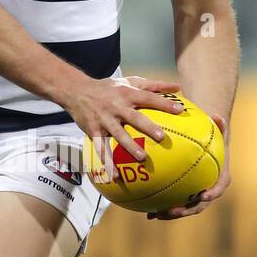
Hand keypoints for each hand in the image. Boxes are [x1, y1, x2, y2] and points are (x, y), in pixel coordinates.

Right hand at [63, 73, 185, 180]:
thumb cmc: (109, 88)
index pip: (148, 98)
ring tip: (142, 157)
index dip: (164, 103)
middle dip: (147, 127)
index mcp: (127, 94)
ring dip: (129, 146)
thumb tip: (177, 87)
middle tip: (162, 137)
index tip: (179, 110)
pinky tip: (114, 175)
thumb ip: (154, 85)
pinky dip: (107, 162)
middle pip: (134, 117)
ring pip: (118, 134)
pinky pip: (101, 148)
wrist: (76, 91)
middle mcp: (116, 106)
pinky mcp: (94, 131)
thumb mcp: (130, 81)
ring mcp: (104, 120)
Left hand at [147, 111, 229, 220]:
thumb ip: (219, 125)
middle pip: (198, 205)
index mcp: (220, 178)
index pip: (219, 188)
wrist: (206, 147)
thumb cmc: (212, 137)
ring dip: (170, 214)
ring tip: (155, 214)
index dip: (212, 194)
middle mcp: (208, 191)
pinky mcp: (183, 196)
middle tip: (174, 210)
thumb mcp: (217, 130)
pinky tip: (146, 210)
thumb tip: (218, 116)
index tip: (204, 195)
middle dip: (186, 211)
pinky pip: (172, 203)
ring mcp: (194, 196)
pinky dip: (161, 208)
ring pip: (183, 208)